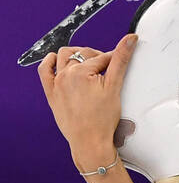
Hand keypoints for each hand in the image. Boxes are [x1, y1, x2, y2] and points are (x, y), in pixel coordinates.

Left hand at [37, 35, 137, 169]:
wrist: (90, 143)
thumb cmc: (102, 121)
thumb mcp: (115, 88)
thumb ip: (121, 60)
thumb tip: (129, 39)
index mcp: (81, 71)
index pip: (101, 58)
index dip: (113, 60)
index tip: (118, 64)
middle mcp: (65, 74)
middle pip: (83, 55)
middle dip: (96, 58)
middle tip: (106, 69)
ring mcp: (57, 83)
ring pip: (63, 57)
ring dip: (75, 55)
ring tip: (87, 65)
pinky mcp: (51, 93)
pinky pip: (44, 71)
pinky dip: (49, 62)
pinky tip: (56, 60)